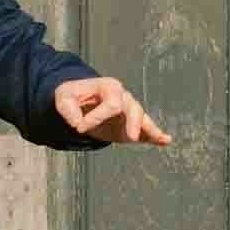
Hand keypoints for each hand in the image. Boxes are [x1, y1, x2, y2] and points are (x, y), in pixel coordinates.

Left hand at [53, 74, 170, 145]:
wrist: (80, 102)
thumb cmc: (73, 96)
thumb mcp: (63, 97)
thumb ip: (67, 108)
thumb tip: (77, 123)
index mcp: (109, 88)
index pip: (111, 103)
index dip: (97, 117)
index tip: (79, 128)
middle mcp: (123, 98)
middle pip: (134, 109)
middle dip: (133, 122)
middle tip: (130, 138)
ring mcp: (129, 112)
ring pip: (142, 119)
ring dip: (149, 129)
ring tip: (159, 139)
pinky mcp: (131, 125)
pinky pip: (146, 129)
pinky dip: (156, 135)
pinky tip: (166, 141)